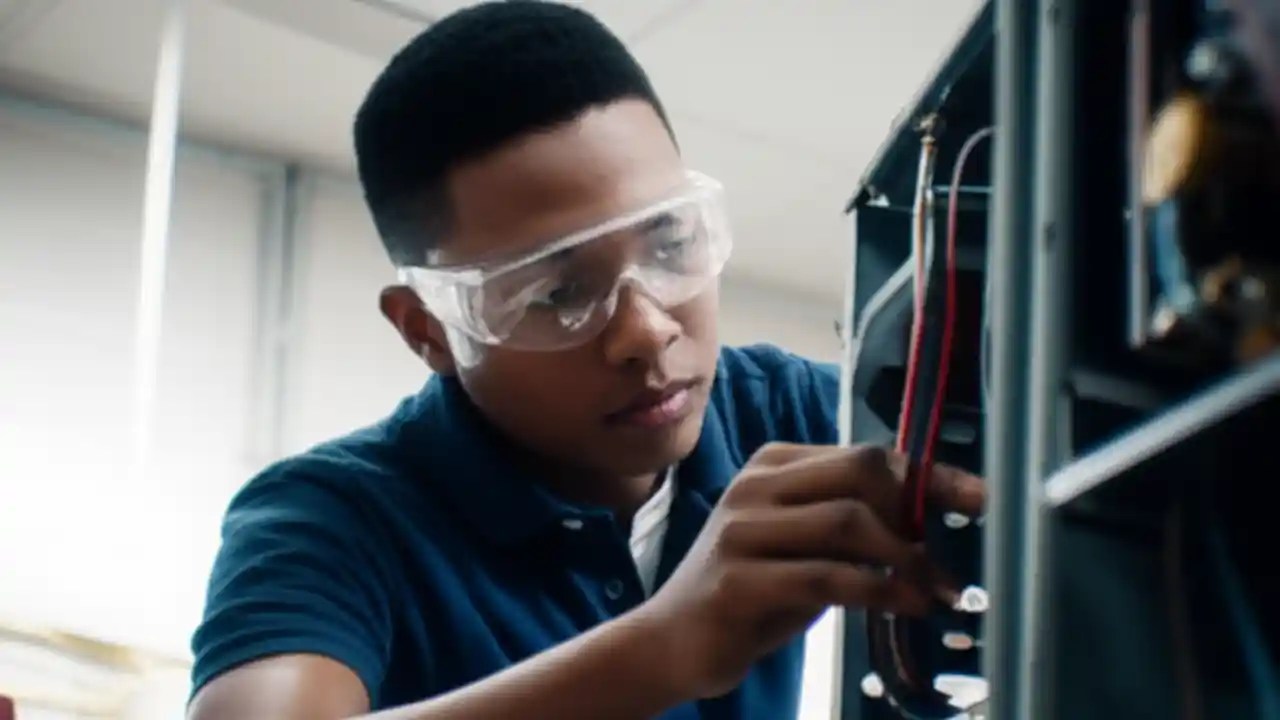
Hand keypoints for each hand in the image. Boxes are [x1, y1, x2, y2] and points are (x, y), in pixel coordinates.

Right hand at [635, 442, 984, 698]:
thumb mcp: (801, 545)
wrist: (672, 640)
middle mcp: (754, 487)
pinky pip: (826, 576)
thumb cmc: (749, 591)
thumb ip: (849, 523)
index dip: (927, 475)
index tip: (979, 496)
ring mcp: (741, 531)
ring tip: (941, 588)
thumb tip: (932, 518)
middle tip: (964, 546)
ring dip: (908, 558)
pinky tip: (909, 605)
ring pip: (847, 522)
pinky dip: (879, 590)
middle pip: (859, 474)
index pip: (864, 455)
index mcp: (773, 466)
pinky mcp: (737, 581)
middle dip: (923, 506)